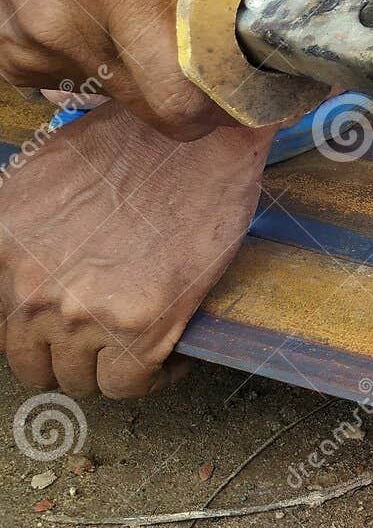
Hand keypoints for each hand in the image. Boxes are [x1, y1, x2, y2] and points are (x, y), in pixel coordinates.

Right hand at [0, 0, 296, 137]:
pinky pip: (87, 82)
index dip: (227, 103)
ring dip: (152, 68)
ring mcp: (32, 47)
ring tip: (147, 9)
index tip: (255, 83)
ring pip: (127, 97)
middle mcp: (66, 26)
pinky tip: (105, 11)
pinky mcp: (14, 57)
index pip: (180, 100)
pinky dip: (111, 58)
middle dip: (200, 87)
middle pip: (161, 108)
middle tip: (215, 47)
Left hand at [0, 105, 271, 397]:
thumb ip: (17, 239)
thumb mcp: (38, 180)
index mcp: (0, 249)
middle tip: (103, 342)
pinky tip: (168, 358)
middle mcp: (29, 287)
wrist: (198, 142)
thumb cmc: (132, 149)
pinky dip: (150, 379)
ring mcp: (80, 311)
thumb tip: (21, 283)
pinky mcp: (137, 327)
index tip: (60, 333)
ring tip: (138, 348)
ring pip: (80, 381)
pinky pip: (127, 386)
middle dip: (68, 358)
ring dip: (108, 369)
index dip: (32, 334)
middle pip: (32, 364)